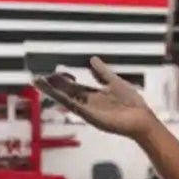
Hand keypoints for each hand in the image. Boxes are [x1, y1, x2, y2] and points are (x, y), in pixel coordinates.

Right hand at [32, 57, 157, 138]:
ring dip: (52, 91)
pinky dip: (64, 100)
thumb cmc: (132, 103)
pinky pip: (75, 106)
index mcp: (94, 95)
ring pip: (66, 98)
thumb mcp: (115, 82)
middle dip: (52, 85)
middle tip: (37, 77)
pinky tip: (55, 94)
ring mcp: (88, 110)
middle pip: (66, 92)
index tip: (51, 73)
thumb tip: (92, 59)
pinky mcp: (90, 116)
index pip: (74, 86)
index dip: (63, 80)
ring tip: (38, 82)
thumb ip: (102, 72)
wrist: (141, 118)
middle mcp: (88, 103)